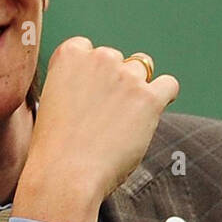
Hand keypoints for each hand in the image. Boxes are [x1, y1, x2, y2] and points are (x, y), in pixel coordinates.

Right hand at [12, 37, 179, 221]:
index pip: (87, 48)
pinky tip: (151, 111)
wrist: (64, 174)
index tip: (85, 93)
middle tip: (102, 113)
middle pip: (116, 59)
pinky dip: (163, 96)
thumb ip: (74, 83)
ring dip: (135, 90)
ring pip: (142, 71)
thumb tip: (101, 86)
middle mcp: (99, 58)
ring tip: (123, 119)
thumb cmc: (54, 146)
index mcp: (69, 54)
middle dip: (113, 80)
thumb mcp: (53, 100)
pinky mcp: (149, 99)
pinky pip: (169, 85)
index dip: (88, 72)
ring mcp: (126, 77)